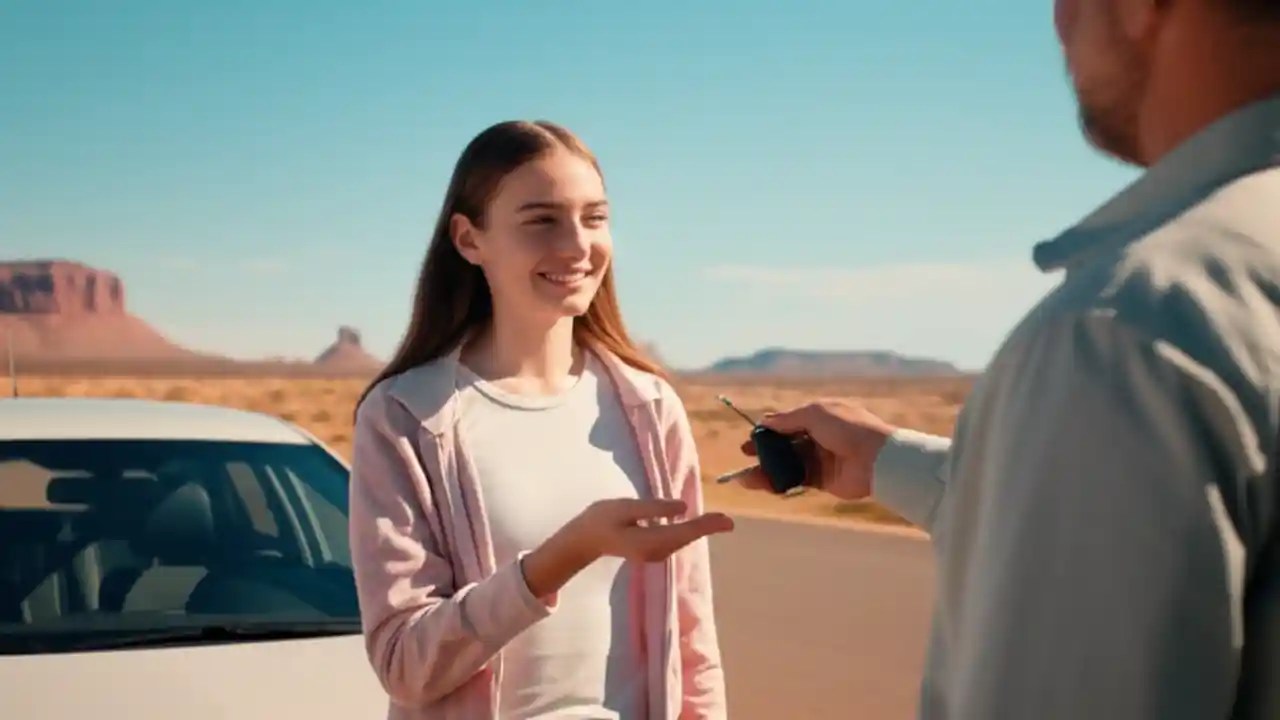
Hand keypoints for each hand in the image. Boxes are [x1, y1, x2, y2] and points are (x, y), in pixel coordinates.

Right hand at [522, 498, 733, 597]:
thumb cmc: (601, 520)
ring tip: (719, 521)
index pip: (682, 532)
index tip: (726, 522)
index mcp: (648, 541)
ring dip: (699, 530)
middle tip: (728, 521)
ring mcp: (654, 555)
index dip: (705, 526)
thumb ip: (653, 508)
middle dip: (705, 528)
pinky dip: (687, 532)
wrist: (585, 540)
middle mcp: (655, 552)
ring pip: (681, 540)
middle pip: (685, 538)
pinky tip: (697, 525)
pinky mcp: (653, 551)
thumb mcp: (624, 508)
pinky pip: (675, 540)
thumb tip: (682, 508)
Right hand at [720, 398, 896, 501]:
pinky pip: (796, 481)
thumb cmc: (848, 428)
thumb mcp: (815, 413)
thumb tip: (765, 421)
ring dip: (767, 468)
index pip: (790, 421)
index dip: (770, 428)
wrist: (877, 459)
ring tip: (745, 476)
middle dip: (765, 448)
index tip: (752, 435)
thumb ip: (788, 419)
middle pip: (786, 443)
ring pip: (788, 463)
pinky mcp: (822, 480)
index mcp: (820, 417)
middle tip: (745, 453)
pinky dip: (778, 483)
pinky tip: (762, 484)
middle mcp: (819, 437)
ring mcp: (821, 459)